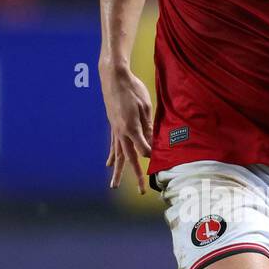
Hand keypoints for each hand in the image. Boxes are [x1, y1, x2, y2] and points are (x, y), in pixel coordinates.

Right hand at [99, 65, 153, 193]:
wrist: (113, 77)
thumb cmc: (133, 89)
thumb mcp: (145, 106)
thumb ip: (148, 126)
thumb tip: (152, 142)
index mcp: (131, 127)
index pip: (143, 149)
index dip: (152, 155)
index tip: (159, 158)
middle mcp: (121, 132)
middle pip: (129, 158)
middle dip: (136, 175)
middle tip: (141, 191)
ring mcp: (115, 130)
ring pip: (118, 155)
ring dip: (117, 172)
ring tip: (114, 186)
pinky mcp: (113, 127)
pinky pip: (112, 145)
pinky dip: (112, 156)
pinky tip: (109, 165)